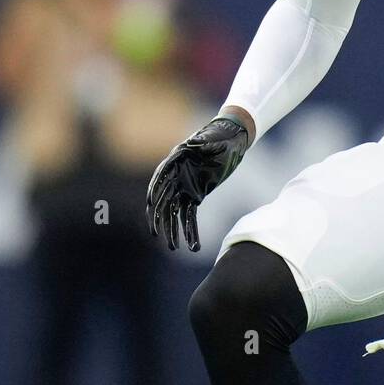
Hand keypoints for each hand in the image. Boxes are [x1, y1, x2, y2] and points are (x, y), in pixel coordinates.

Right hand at [146, 116, 248, 251]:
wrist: (232, 139)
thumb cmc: (221, 135)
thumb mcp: (214, 138)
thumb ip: (204, 143)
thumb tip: (195, 143)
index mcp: (176, 161)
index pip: (160, 177)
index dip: (155, 190)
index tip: (151, 204)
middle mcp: (176, 177)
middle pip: (163, 200)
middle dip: (160, 219)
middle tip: (157, 235)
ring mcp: (185, 187)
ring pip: (174, 214)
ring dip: (174, 231)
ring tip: (174, 248)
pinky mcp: (196, 195)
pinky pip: (190, 216)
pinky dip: (190, 230)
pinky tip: (192, 245)